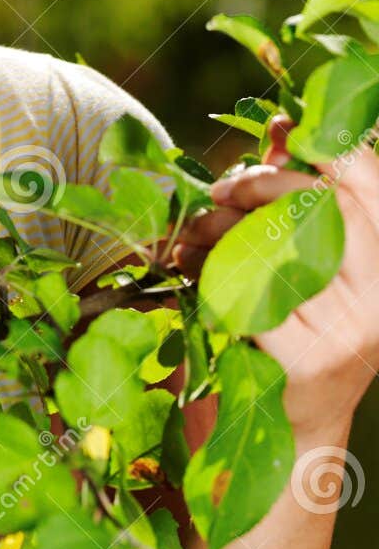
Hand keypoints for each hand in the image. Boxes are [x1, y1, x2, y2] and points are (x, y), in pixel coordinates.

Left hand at [188, 115, 378, 429]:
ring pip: (269, 248)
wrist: (293, 424)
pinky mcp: (308, 358)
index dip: (326, 147)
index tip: (284, 133)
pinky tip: (193, 276)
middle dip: (254, 186)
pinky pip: (245, 296)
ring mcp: (347, 328)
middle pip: (313, 204)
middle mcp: (377, 292)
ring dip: (216, 234)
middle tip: (214, 193)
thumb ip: (294, 196)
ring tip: (189, 239)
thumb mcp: (300, 257)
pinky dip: (210, 280)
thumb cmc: (294, 327)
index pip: (366, 183)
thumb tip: (284, 124)